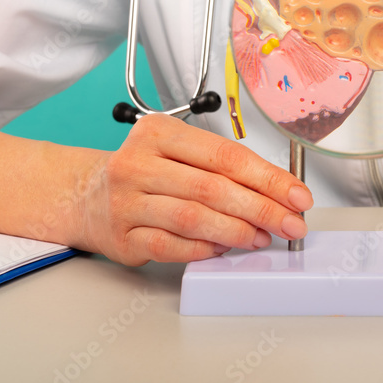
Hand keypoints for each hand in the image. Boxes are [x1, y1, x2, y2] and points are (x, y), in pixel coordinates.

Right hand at [75, 114, 312, 265]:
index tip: (297, 195)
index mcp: (158, 132)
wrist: (85, 195)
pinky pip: (171, 246)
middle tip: (290, 222)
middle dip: (261, 208)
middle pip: (212, 187)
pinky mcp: (122, 236)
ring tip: (262, 237)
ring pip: (193, 218)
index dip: (268, 178)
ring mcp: (126, 201)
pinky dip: (203, 249)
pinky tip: (224, 248)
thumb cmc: (145, 172)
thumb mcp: (178, 152)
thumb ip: (222, 167)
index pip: (225, 155)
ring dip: (236, 231)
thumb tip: (278, 192)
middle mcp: (138, 163)